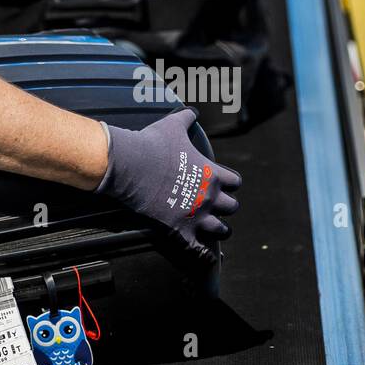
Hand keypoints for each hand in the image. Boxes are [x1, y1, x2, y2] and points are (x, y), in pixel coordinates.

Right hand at [96, 108, 241, 267]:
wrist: (129, 164)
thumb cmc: (152, 144)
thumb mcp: (173, 125)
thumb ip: (187, 118)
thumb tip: (193, 111)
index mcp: (212, 174)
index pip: (236, 182)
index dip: (229, 182)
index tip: (221, 183)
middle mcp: (210, 197)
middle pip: (232, 207)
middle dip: (224, 205)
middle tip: (214, 204)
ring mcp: (197, 216)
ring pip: (223, 230)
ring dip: (218, 228)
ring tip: (212, 227)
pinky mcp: (181, 231)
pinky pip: (201, 251)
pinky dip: (203, 253)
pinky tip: (203, 253)